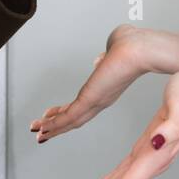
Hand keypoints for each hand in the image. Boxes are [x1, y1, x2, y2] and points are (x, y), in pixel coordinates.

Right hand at [30, 25, 178, 141]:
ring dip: (52, 128)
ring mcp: (96, 101)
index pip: (82, 104)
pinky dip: (54, 124)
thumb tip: (100, 59)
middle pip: (75, 118)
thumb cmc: (134, 44)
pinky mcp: (90, 100)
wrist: (141, 49)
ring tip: (37, 134)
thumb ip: (106, 54)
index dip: (66, 110)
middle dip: (56, 125)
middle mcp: (102, 98)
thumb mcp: (115, 48)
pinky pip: (69, 117)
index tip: (52, 113)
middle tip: (40, 132)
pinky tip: (43, 129)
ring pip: (70, 121)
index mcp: (107, 89)